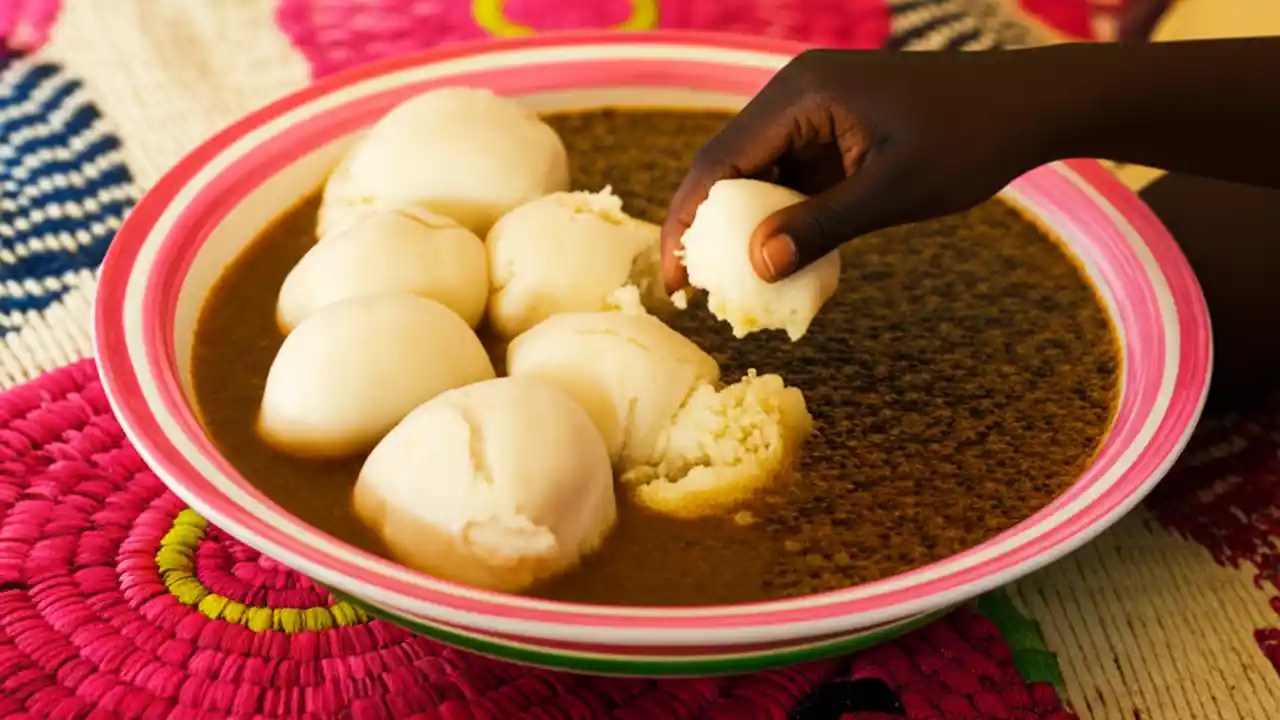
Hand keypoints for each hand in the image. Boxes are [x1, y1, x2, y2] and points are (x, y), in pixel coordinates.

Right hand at [661, 49, 1054, 290]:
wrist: (1030, 105)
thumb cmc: (969, 140)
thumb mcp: (893, 192)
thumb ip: (821, 226)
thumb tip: (755, 267)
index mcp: (801, 93)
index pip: (718, 162)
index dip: (686, 223)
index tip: (675, 281)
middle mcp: (796, 92)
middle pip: (726, 164)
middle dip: (704, 228)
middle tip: (692, 291)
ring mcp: (815, 108)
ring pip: (755, 172)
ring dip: (740, 224)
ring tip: (726, 283)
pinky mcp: (835, 128)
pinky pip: (790, 173)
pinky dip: (778, 214)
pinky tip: (776, 257)